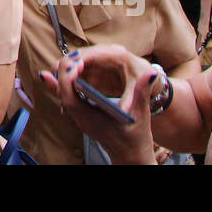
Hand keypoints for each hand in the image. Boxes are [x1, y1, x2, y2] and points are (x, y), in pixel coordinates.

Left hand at [39, 45, 157, 164]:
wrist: (131, 156)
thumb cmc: (136, 139)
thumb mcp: (142, 115)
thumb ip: (143, 93)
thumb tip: (150, 74)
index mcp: (92, 119)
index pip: (70, 98)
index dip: (69, 79)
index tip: (77, 63)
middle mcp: (81, 119)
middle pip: (61, 92)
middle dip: (65, 72)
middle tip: (73, 56)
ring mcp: (79, 117)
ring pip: (62, 93)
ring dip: (63, 75)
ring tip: (69, 58)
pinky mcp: (81, 115)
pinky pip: (67, 96)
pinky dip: (66, 83)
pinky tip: (66, 72)